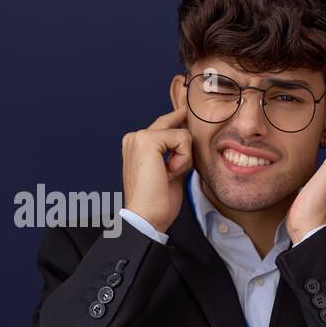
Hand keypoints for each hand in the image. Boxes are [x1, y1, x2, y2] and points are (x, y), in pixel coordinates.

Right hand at [122, 105, 192, 233]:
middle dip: (184, 147)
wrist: (146, 217)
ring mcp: (139, 137)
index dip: (177, 118)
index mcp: (138, 144)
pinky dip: (183, 160)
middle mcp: (135, 137)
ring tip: (168, 175)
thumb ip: (176, 154)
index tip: (185, 109)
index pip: (164, 125)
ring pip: (182, 134)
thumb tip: (190, 140)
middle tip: (178, 162)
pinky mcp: (147, 140)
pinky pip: (182, 139)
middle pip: (174, 125)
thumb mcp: (170, 172)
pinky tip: (169, 173)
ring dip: (184, 159)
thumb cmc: (158, 202)